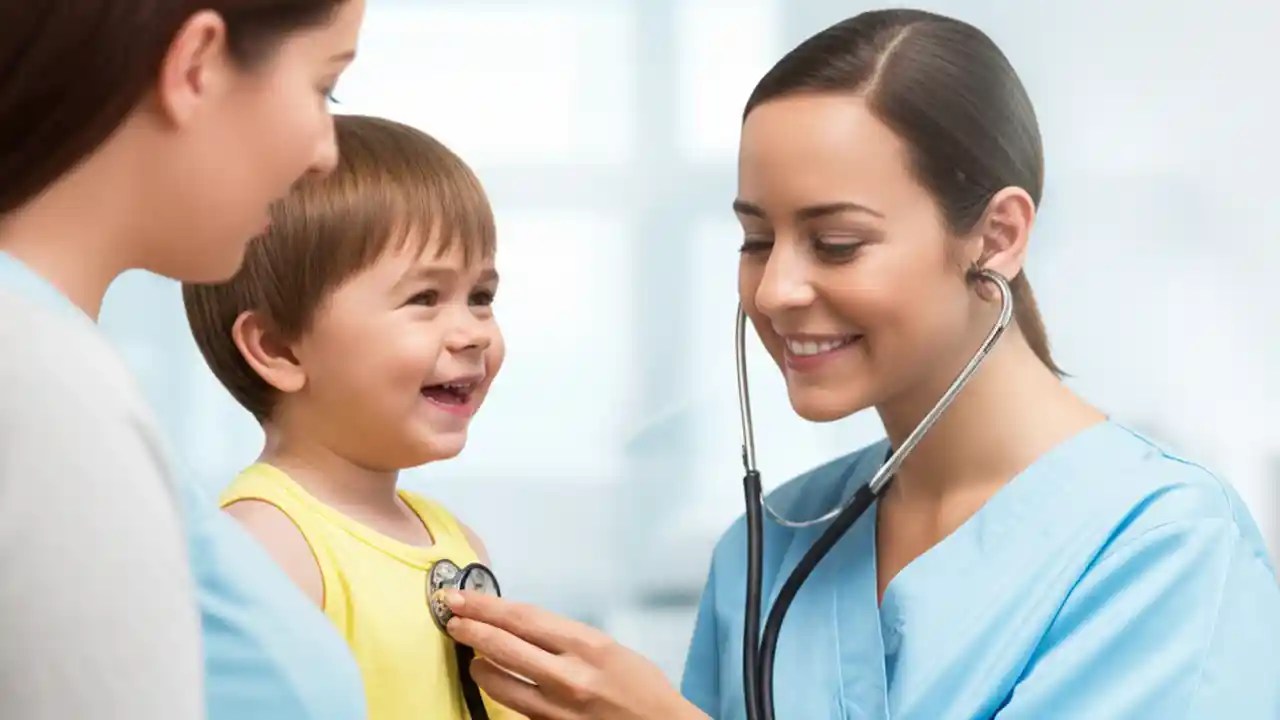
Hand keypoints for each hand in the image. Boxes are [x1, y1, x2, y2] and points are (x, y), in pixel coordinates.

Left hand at [443, 591, 708, 719]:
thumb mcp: (609, 649)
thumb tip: (525, 628)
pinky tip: (498, 687)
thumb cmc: (643, 689)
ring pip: (498, 685)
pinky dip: (503, 696)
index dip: (486, 606)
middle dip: (470, 629)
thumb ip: (567, 639)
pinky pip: (516, 712)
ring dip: (479, 667)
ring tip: (475, 657)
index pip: (522, 619)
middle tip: (451, 618)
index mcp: (586, 647)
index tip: (462, 598)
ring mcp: (556, 711)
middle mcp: (568, 677)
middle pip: (502, 647)